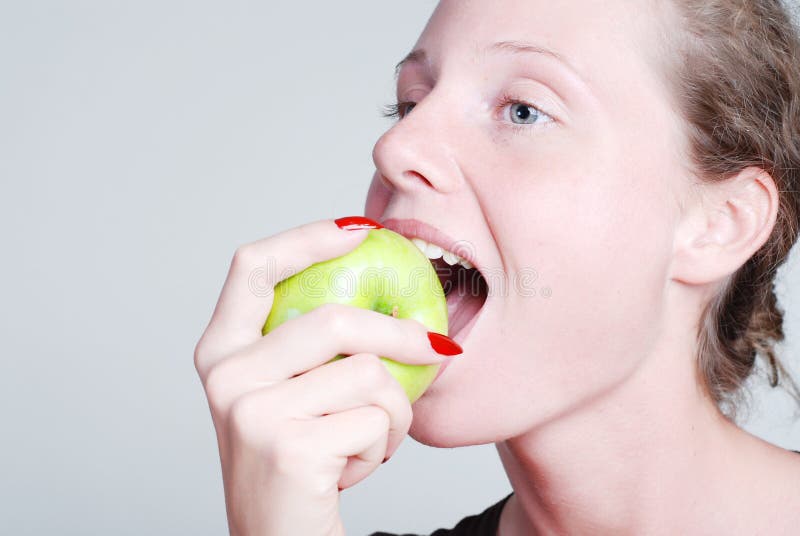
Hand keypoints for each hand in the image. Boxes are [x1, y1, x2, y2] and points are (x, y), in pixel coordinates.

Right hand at [194, 219, 452, 535]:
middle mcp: (226, 376)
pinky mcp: (290, 448)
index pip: (253, 266)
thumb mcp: (287, 394)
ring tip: (372, 438)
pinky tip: (356, 466)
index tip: (361, 231)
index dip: (308, 237)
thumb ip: (309, 345)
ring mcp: (252, 412)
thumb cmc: (297, 463)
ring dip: (393, 412)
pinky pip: (376, 420)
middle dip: (402, 334)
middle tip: (439, 347)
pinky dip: (385, 444)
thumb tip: (385, 291)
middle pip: (335, 319)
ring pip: (368, 374)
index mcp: (220, 351)